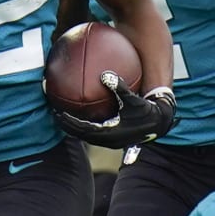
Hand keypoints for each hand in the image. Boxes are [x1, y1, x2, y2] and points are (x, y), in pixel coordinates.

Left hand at [53, 73, 174, 148]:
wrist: (159, 123)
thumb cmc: (146, 110)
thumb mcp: (133, 99)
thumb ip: (119, 88)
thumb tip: (105, 75)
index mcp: (109, 134)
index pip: (83, 129)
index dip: (69, 122)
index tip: (58, 113)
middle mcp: (108, 140)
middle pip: (81, 135)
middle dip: (68, 125)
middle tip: (55, 113)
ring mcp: (111, 140)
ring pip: (87, 135)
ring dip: (75, 126)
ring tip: (65, 114)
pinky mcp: (114, 137)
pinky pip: (95, 131)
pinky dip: (86, 124)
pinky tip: (83, 111)